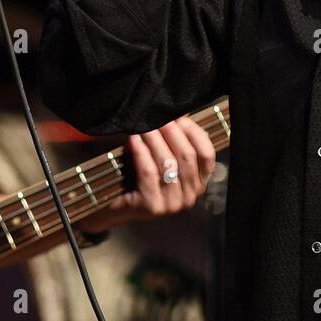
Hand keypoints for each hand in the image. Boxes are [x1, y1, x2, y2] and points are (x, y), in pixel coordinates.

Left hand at [78, 116, 216, 231]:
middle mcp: (190, 197)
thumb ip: (173, 139)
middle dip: (172, 132)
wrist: (114, 205)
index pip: (207, 155)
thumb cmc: (138, 175)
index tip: (180, 118)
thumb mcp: (161, 156)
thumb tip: (180, 113)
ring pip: (168, 163)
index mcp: (198, 183)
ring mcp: (172, 204)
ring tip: (143, 125)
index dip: (195, 133)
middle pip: (187, 156)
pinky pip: (149, 172)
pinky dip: (141, 152)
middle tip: (158, 118)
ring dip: (154, 139)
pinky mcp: (152, 206)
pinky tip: (133, 139)